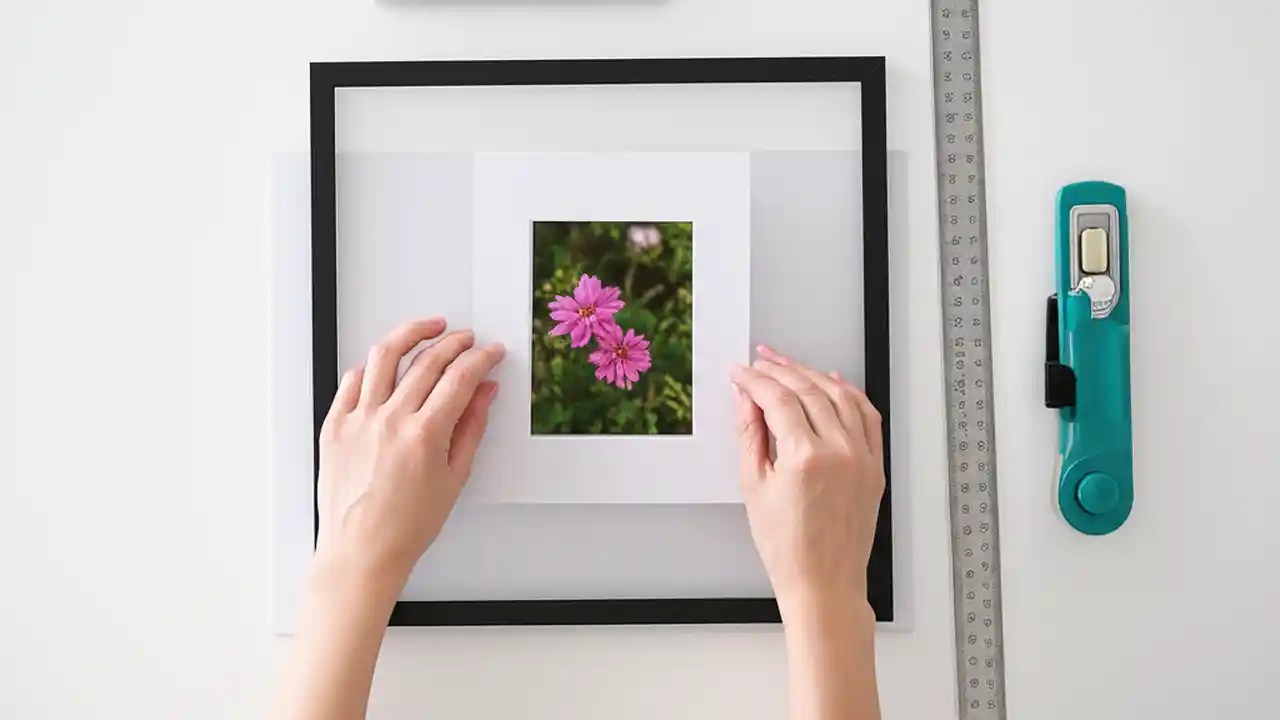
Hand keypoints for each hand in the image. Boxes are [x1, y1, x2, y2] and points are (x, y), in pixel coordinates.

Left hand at [315, 317, 505, 587]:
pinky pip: (352, 381)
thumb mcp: (454, 477)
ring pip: (385, 356)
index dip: (481, 358)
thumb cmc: (406, 526)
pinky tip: (385, 363)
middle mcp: (390, 420)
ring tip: (428, 328)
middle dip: (455, 343)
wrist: (361, 551)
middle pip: (428, 361)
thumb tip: (484, 392)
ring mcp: (358, 420)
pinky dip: (372, 366)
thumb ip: (471, 427)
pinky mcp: (335, 426)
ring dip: (411, 334)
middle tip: (467, 339)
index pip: (461, 377)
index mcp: (425, 434)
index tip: (491, 352)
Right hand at [729, 345, 884, 614]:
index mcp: (806, 458)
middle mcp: (840, 452)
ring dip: (813, 374)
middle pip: (809, 390)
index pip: (778, 399)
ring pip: (840, 396)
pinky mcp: (874, 466)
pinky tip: (832, 381)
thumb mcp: (754, 486)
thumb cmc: (788, 547)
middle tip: (760, 361)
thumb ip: (750, 435)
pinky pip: (867, 416)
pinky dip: (849, 393)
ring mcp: (862, 457)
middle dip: (781, 370)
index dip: (755, 380)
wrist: (824, 582)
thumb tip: (745, 400)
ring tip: (789, 366)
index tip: (741, 373)